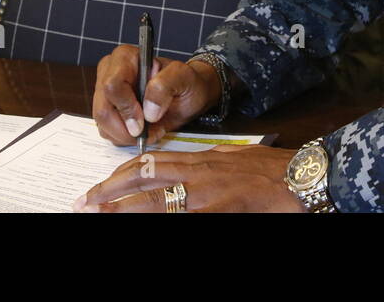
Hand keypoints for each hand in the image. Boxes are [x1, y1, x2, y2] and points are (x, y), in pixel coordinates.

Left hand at [76, 145, 304, 212]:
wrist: (301, 177)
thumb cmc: (272, 170)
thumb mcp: (233, 159)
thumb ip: (206, 166)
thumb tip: (185, 172)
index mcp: (200, 160)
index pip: (150, 164)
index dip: (120, 175)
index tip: (99, 187)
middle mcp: (197, 173)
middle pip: (143, 178)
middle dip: (109, 191)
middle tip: (83, 202)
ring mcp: (206, 193)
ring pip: (155, 199)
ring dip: (123, 208)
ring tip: (98, 214)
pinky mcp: (219, 210)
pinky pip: (181, 218)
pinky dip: (160, 221)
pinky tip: (143, 224)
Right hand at [92, 45, 219, 145]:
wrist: (188, 93)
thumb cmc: (186, 82)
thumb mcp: (184, 77)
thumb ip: (165, 86)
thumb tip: (148, 111)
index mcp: (126, 57)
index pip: (112, 85)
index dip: (126, 108)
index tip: (144, 121)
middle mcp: (110, 71)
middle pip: (103, 108)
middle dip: (125, 128)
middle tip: (148, 132)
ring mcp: (105, 91)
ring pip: (102, 123)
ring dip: (126, 135)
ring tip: (150, 130)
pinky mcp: (106, 109)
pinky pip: (106, 130)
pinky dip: (124, 137)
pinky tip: (142, 130)